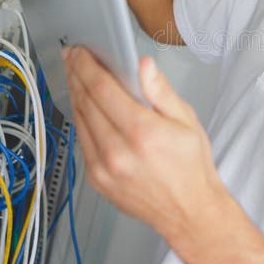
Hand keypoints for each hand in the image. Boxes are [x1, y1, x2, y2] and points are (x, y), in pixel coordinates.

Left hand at [62, 47, 224, 241]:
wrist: (188, 211)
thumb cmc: (190, 166)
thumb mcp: (187, 121)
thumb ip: (161, 91)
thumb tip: (144, 66)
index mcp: (143, 132)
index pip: (102, 88)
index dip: (87, 65)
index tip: (80, 52)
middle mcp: (118, 151)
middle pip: (85, 101)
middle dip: (76, 74)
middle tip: (73, 58)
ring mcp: (103, 168)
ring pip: (79, 120)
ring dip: (74, 94)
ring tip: (76, 77)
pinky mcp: (96, 180)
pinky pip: (82, 141)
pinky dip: (80, 119)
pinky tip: (84, 106)